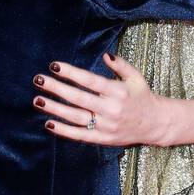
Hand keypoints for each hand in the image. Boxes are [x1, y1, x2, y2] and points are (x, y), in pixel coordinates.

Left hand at [32, 53, 169, 146]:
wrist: (155, 123)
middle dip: (56, 88)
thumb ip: (120, 65)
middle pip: (78, 98)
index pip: (89, 80)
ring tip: (38, 100)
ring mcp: (106, 125)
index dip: (70, 73)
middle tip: (38, 80)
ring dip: (55, 109)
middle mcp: (111, 109)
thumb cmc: (142, 97)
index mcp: (118, 91)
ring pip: (76, 117)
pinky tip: (49, 123)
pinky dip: (64, 130)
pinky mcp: (103, 139)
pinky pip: (80, 135)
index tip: (54, 66)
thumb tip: (105, 55)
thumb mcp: (135, 77)